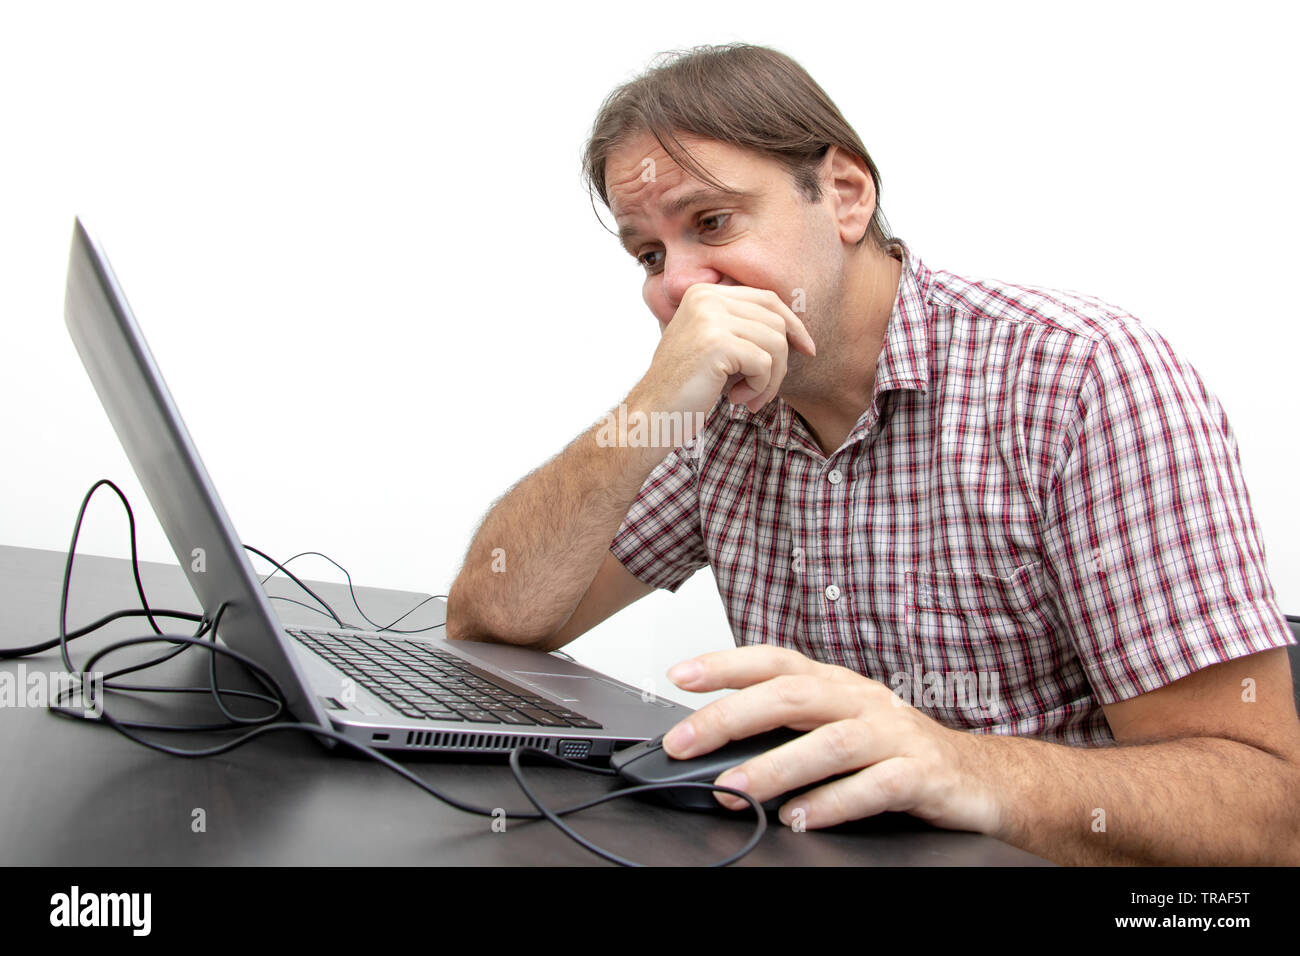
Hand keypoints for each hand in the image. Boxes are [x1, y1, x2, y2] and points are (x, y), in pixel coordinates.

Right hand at [631, 284, 815, 430]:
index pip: (767, 298)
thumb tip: (793, 327)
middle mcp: (706, 297)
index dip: (793, 324)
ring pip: (775, 343)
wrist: (651, 415)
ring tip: (747, 397)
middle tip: (761, 389)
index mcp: (704, 293)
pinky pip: (765, 364)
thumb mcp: (712, 345)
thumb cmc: (685, 387)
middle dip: (780, 361)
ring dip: (770, 379)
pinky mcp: (717, 344)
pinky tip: (735, 400)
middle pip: (776, 321)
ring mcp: (710, 318)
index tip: (807, 349)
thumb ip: (742, 327)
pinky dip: (759, 388)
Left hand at [662, 645, 1001, 832]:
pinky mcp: (921, 774)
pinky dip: (833, 802)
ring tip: (732, 791)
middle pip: (791, 696)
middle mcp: (861, 700)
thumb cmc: (896, 749)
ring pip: (828, 743)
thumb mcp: (838, 727)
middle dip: (730, 717)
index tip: (679, 675)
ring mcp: (894, 735)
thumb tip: (714, 747)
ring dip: (774, 767)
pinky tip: (801, 819)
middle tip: (685, 743)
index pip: (774, 662)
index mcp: (836, 684)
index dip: (726, 664)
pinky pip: (874, 786)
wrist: (978, 777)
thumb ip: (786, 731)